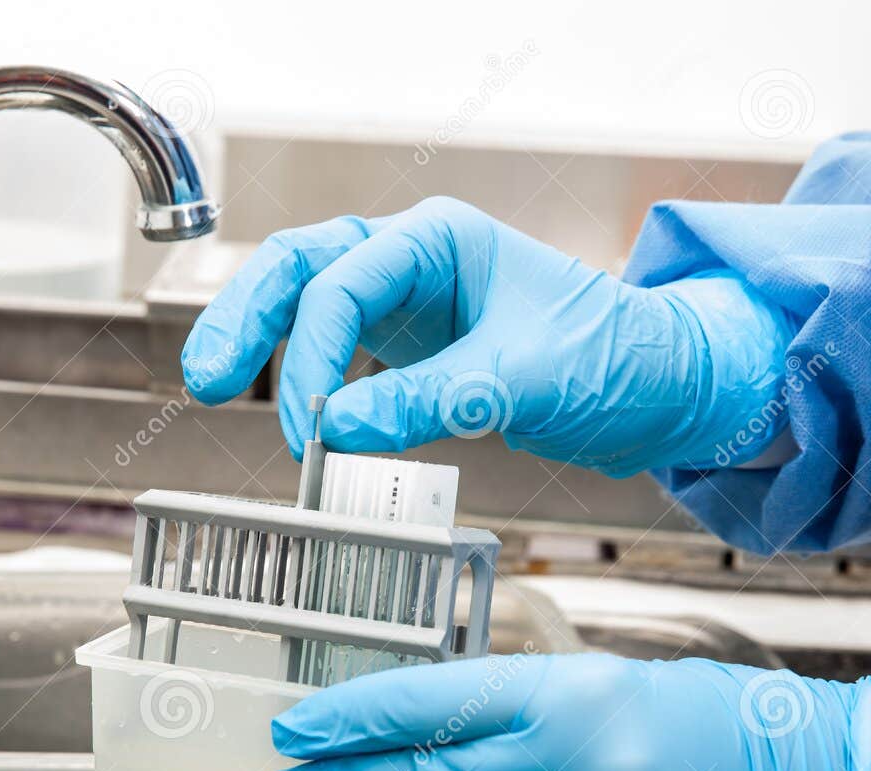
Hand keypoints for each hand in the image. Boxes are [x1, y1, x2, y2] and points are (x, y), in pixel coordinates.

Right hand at [181, 197, 792, 473]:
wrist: (664, 387)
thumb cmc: (616, 357)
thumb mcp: (523, 378)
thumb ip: (429, 401)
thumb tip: (340, 431)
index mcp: (441, 240)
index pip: (342, 281)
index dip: (312, 354)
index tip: (312, 424)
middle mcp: (413, 260)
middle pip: (299, 268)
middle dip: (246, 317)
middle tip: (206, 376)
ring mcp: (406, 303)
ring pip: (305, 303)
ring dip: (260, 340)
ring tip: (213, 382)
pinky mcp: (407, 349)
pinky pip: (334, 352)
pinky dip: (303, 378)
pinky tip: (285, 412)